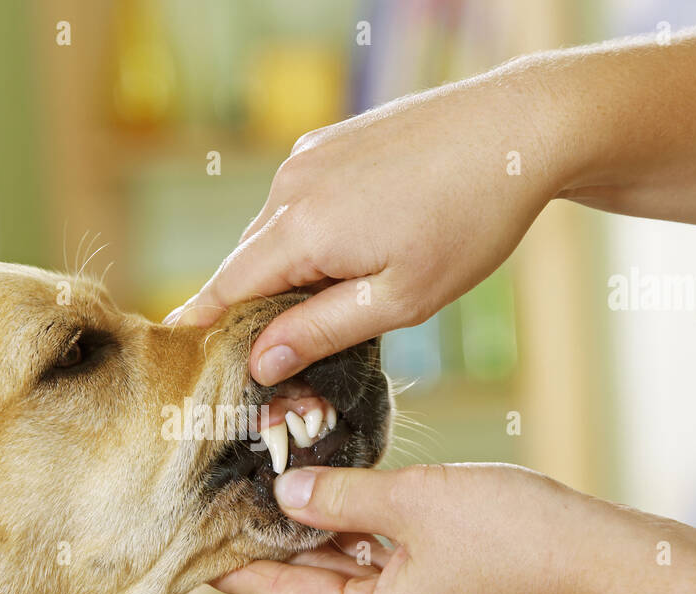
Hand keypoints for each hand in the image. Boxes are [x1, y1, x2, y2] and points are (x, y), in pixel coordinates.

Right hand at [168, 62, 569, 385]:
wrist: (516, 130)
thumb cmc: (468, 220)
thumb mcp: (399, 298)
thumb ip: (322, 330)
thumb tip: (260, 361)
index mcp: (302, 230)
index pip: (226, 289)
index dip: (203, 325)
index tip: (179, 353)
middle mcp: (291, 186)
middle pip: (246, 262)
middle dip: (254, 305)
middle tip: (276, 351)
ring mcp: (308, 156)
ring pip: (273, 230)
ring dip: (288, 267)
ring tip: (340, 295)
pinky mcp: (330, 140)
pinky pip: (299, 199)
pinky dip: (309, 230)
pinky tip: (358, 245)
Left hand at [213, 463, 597, 593]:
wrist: (603, 561)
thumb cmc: (510, 533)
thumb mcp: (412, 501)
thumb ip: (340, 498)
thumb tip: (286, 494)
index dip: (240, 565)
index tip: (199, 545)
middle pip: (318, 586)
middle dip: (281, 543)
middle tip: (234, 505)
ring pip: (356, 573)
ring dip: (326, 535)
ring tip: (280, 493)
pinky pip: (391, 569)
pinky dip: (367, 538)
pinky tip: (347, 500)